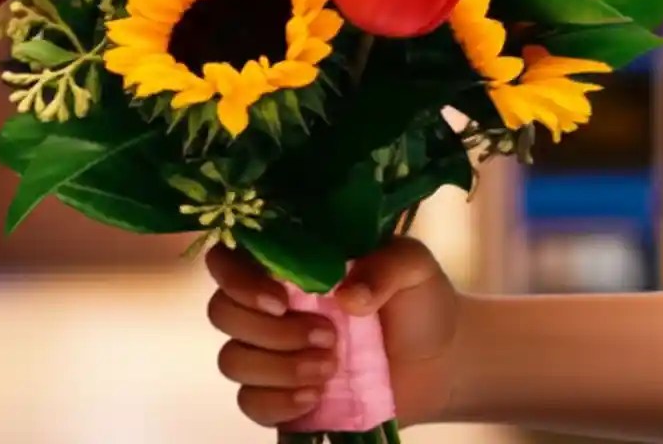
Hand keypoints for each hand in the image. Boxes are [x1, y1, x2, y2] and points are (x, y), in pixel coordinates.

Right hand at [205, 238, 459, 428]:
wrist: (440, 359)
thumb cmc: (417, 300)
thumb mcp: (413, 267)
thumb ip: (386, 266)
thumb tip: (347, 297)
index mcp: (283, 265)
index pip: (227, 260)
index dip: (237, 279)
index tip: (281, 298)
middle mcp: (265, 307)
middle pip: (221, 313)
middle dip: (270, 330)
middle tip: (329, 335)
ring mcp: (269, 354)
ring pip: (232, 360)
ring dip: (278, 367)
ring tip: (331, 367)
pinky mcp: (280, 397)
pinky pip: (250, 403)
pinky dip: (278, 402)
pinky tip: (316, 396)